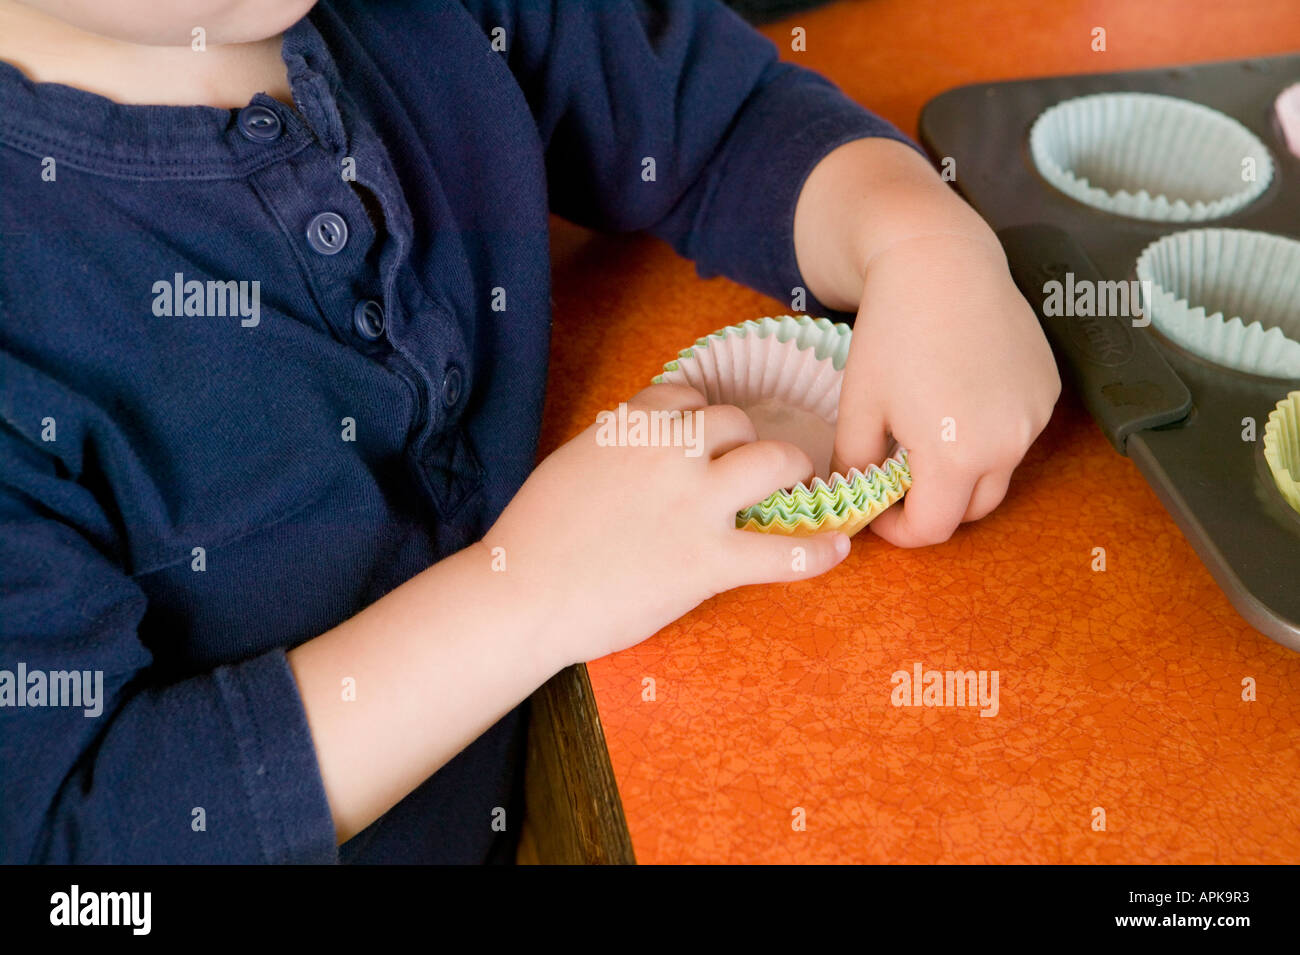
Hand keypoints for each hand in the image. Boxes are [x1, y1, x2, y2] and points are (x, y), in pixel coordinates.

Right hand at [484, 383, 850, 665]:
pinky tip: (839, 547)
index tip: (702, 436)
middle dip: (745, 441)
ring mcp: (696, 505)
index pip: (687, 395)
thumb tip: (646, 446)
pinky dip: (819, 552)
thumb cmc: (534, 536)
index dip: (700, 415)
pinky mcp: (709, 561)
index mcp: (631, 424)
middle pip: (736, 422)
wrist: (521, 595)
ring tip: (799, 486)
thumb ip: (617, 445)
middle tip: (748, 467)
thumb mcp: (571, 463)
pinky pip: (783, 553)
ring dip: (791, 471)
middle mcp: (671, 451)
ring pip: (774, 462)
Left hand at [830, 233, 1060, 546]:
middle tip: (898, 479)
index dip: (899, 531)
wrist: (939, 263)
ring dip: (963, 471)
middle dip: (934, 506)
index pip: (933, 529)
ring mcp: (1034, 417)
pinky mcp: (1047, 391)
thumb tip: (858, 499)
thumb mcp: (858, 407)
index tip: (877, 510)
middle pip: (972, 510)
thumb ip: (856, 467)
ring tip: (925, 432)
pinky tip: (958, 397)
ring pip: (998, 472)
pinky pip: (1017, 435)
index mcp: (956, 455)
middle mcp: (1007, 444)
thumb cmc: (891, 334)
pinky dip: (988, 435)